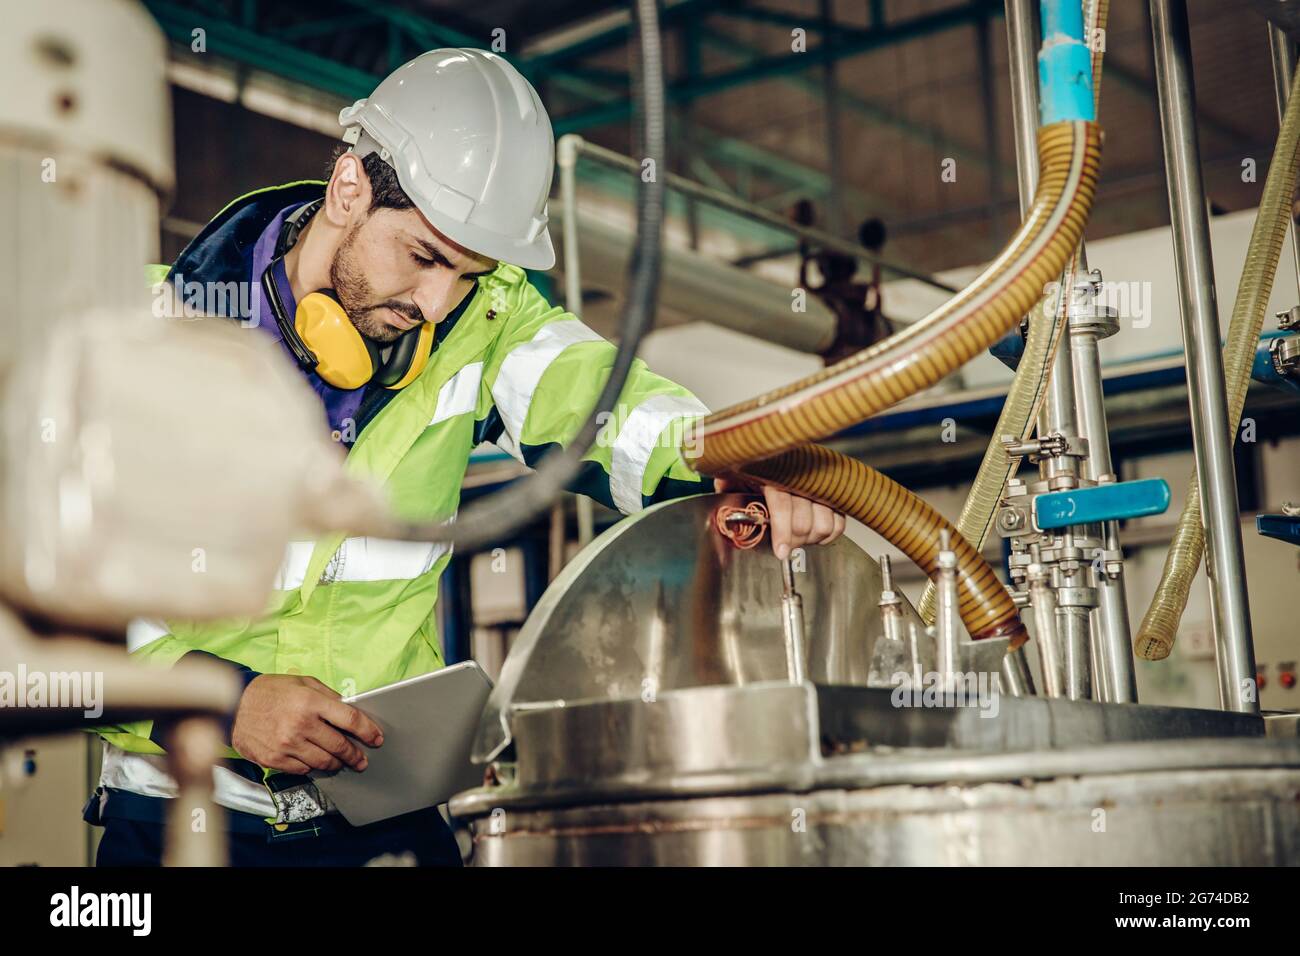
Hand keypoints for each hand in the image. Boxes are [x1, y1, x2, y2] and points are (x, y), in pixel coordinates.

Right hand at [231, 674, 383, 773]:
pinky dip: (312, 767)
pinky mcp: (274, 759)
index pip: (350, 720)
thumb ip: (328, 695)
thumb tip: (349, 709)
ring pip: (323, 762)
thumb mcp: (302, 682)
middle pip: (339, 746)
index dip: (368, 731)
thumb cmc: (270, 691)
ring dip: (337, 764)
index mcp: (311, 702)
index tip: (376, 738)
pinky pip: (302, 770)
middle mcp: (300, 725)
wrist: (232, 704)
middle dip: (355, 755)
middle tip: (362, 759)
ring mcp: (287, 745)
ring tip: (343, 763)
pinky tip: (315, 762)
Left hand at [714, 477, 845, 559]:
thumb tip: (723, 512)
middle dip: (793, 540)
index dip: (783, 530)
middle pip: (804, 520)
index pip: (783, 504)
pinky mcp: (833, 494)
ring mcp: (820, 485)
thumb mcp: (732, 477)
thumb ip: (728, 492)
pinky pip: (839, 522)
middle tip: (783, 546)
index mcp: (775, 472)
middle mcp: (802, 476)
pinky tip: (813, 535)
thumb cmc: (750, 468)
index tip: (781, 551)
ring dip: (810, 538)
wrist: (770, 452)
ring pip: (825, 523)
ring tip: (796, 538)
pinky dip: (828, 534)